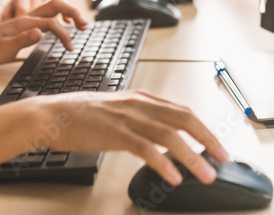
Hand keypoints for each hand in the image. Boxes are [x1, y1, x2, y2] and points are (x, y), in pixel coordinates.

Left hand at [0, 0, 87, 65]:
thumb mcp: (5, 49)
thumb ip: (23, 39)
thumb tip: (40, 32)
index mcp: (24, 22)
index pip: (51, 23)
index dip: (63, 34)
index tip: (69, 48)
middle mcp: (27, 17)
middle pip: (55, 5)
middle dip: (72, 13)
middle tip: (84, 25)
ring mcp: (27, 18)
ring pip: (53, 8)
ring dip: (68, 13)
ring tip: (81, 25)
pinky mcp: (27, 24)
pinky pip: (48, 15)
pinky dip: (60, 17)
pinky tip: (65, 26)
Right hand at [30, 90, 229, 185]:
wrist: (51, 114)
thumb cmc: (80, 116)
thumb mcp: (117, 112)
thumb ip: (140, 121)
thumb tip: (163, 138)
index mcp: (141, 98)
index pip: (181, 111)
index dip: (203, 128)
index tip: (216, 145)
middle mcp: (138, 104)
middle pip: (183, 119)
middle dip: (207, 139)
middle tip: (223, 158)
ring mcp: (127, 117)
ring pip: (169, 135)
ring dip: (192, 156)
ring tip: (205, 174)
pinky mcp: (114, 132)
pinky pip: (145, 148)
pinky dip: (163, 162)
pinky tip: (173, 176)